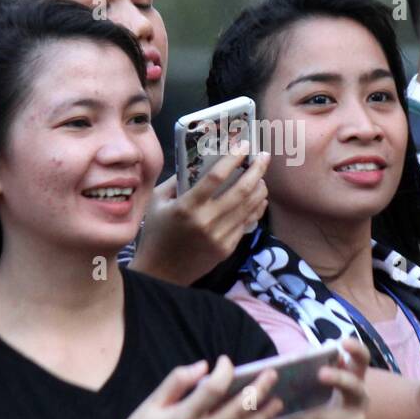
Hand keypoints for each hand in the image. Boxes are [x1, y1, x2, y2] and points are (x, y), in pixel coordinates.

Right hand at [109, 356, 283, 418]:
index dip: (224, 371)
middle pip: (238, 410)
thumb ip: (176, 382)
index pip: (214, 389)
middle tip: (273, 374)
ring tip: (278, 401)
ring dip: (262, 414)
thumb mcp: (150, 404)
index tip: (225, 361)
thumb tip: (203, 366)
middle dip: (258, 390)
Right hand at [131, 144, 269, 284]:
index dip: (233, 158)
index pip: (216, 177)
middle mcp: (206, 221)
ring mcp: (219, 237)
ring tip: (261, 176)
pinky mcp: (227, 248)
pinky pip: (247, 223)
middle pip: (241, 190)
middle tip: (263, 157)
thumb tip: (198, 162)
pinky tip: (259, 197)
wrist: (161, 273)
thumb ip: (177, 181)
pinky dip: (256, 207)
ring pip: (249, 206)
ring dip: (260, 188)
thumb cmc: (156, 234)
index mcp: (186, 207)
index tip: (243, 145)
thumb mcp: (158, 202)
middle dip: (257, 170)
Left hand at [277, 338, 369, 418]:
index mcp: (354, 379)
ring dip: (301, 417)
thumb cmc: (319, 409)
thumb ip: (313, 370)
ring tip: (279, 416)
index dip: (356, 349)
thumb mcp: (317, 389)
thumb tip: (302, 354)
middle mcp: (360, 398)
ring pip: (326, 417)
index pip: (362, 360)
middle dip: (338, 378)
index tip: (343, 342)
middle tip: (320, 373)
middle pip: (354, 384)